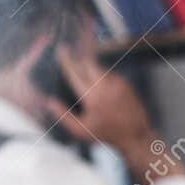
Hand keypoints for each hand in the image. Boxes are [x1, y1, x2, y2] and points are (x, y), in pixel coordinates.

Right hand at [45, 46, 163, 170]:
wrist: (136, 134)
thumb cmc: (106, 134)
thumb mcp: (81, 130)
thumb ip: (63, 115)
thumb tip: (48, 101)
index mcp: (91, 96)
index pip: (75, 72)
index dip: (67, 60)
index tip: (62, 49)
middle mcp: (104, 86)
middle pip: (88, 63)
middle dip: (80, 59)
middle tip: (74, 57)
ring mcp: (116, 83)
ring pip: (99, 67)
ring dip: (91, 68)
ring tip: (87, 78)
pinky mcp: (125, 83)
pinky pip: (110, 74)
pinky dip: (103, 77)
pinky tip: (102, 89)